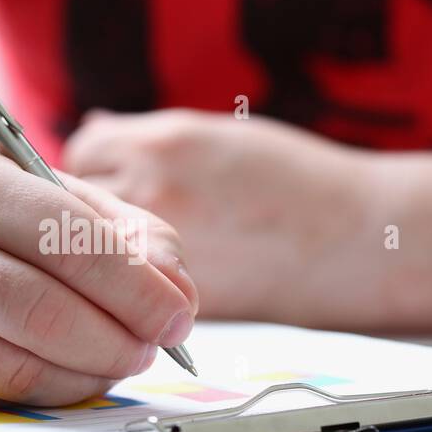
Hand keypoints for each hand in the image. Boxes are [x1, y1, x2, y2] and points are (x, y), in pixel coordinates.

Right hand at [0, 148, 198, 405]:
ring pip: (20, 367)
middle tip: (155, 346)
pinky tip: (68, 374)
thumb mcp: (46, 197)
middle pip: (43, 311)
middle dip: (119, 339)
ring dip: (90, 374)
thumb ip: (124, 232)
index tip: (178, 315)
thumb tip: (178, 289)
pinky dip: (50, 395)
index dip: (136, 287)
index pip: (67, 241)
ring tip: (119, 358)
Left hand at [66, 109, 379, 324]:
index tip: (101, 173)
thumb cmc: (292, 180)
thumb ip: (147, 137)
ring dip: (104, 250)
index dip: (91, 162)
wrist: (354, 241)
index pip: (82, 150)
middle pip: (76, 203)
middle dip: (87, 209)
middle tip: (111, 216)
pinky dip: (134, 284)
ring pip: (95, 253)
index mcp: (162, 144)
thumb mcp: (216, 135)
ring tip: (141, 246)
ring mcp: (159, 252)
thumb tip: (91, 131)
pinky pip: (127, 290)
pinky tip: (164, 275)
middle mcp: (153, 194)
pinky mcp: (173, 300)